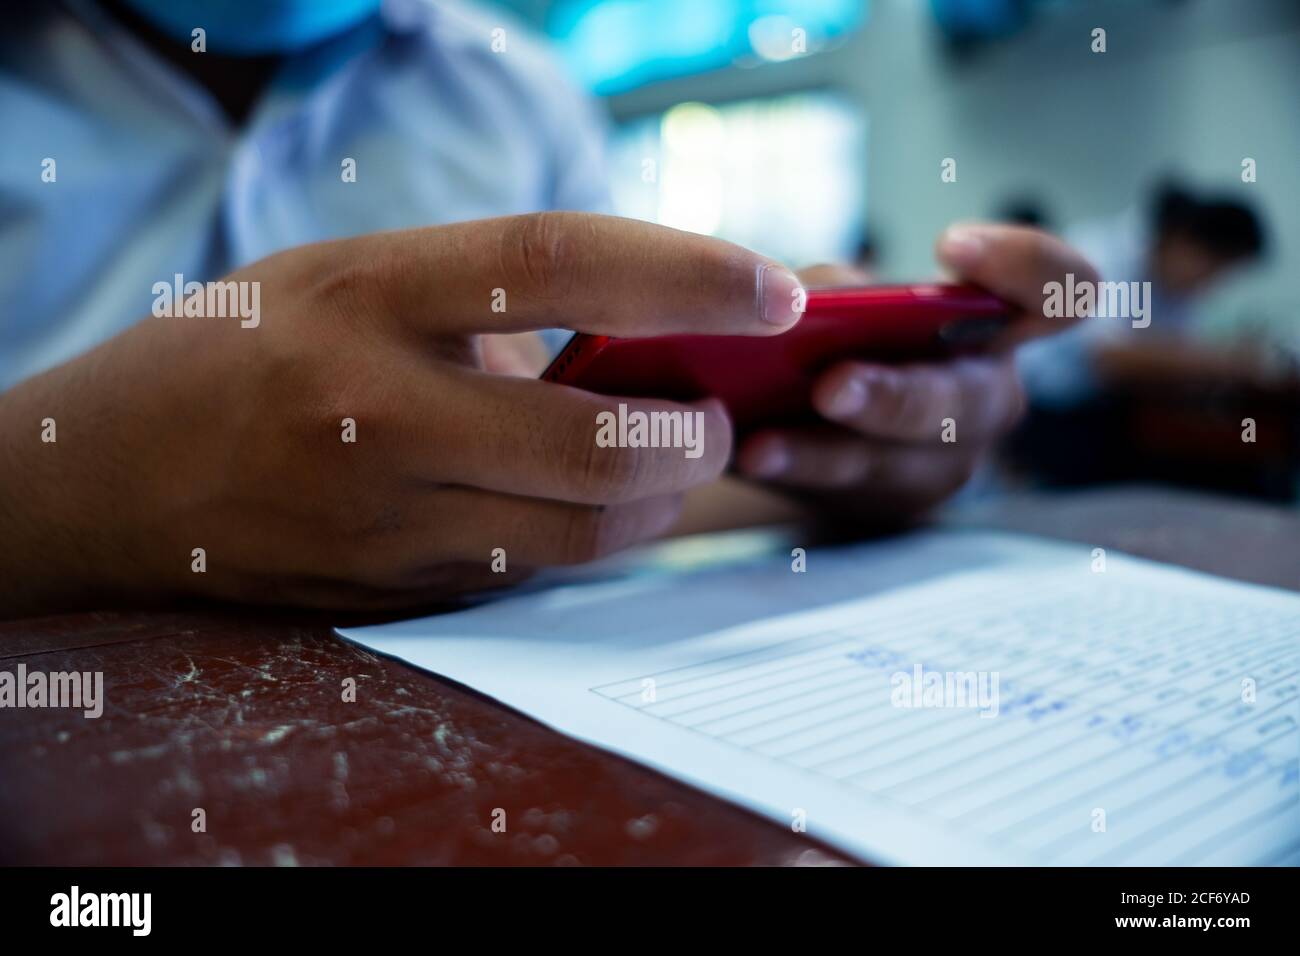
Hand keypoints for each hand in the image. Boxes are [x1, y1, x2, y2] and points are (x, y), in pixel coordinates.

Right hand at [0, 213, 802, 614]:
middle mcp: (374, 409)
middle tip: (718, 411)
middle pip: (598, 444)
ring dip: (659, 499)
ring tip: (663, 456)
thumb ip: (483, 306)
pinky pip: (531, 572)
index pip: (559, 263)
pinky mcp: (391, 591)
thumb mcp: (349, 278)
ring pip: (582, 533)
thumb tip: (636, 348)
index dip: (688, 272)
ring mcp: (381, 517)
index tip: (776, 287)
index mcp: (367, 292)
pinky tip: (580, 500)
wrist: (109, 478)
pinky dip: (587, 536)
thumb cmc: (242, 351)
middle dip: (698, 436)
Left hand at [734, 223, 1098, 525]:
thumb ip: (838, 294)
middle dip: (894, 395)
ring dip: (825, 453)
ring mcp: (940, 465)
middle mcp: (983, 400)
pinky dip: (791, 472)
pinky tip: (746, 455)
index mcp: (996, 327)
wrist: (801, 416)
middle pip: (964, 401)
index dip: (1027, 268)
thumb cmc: (840, 335)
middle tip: (831, 385)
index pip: (1061, 292)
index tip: (948, 248)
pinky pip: (841, 496)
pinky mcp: (886, 508)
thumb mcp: (841, 299)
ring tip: (762, 445)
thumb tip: (802, 309)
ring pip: (893, 464)